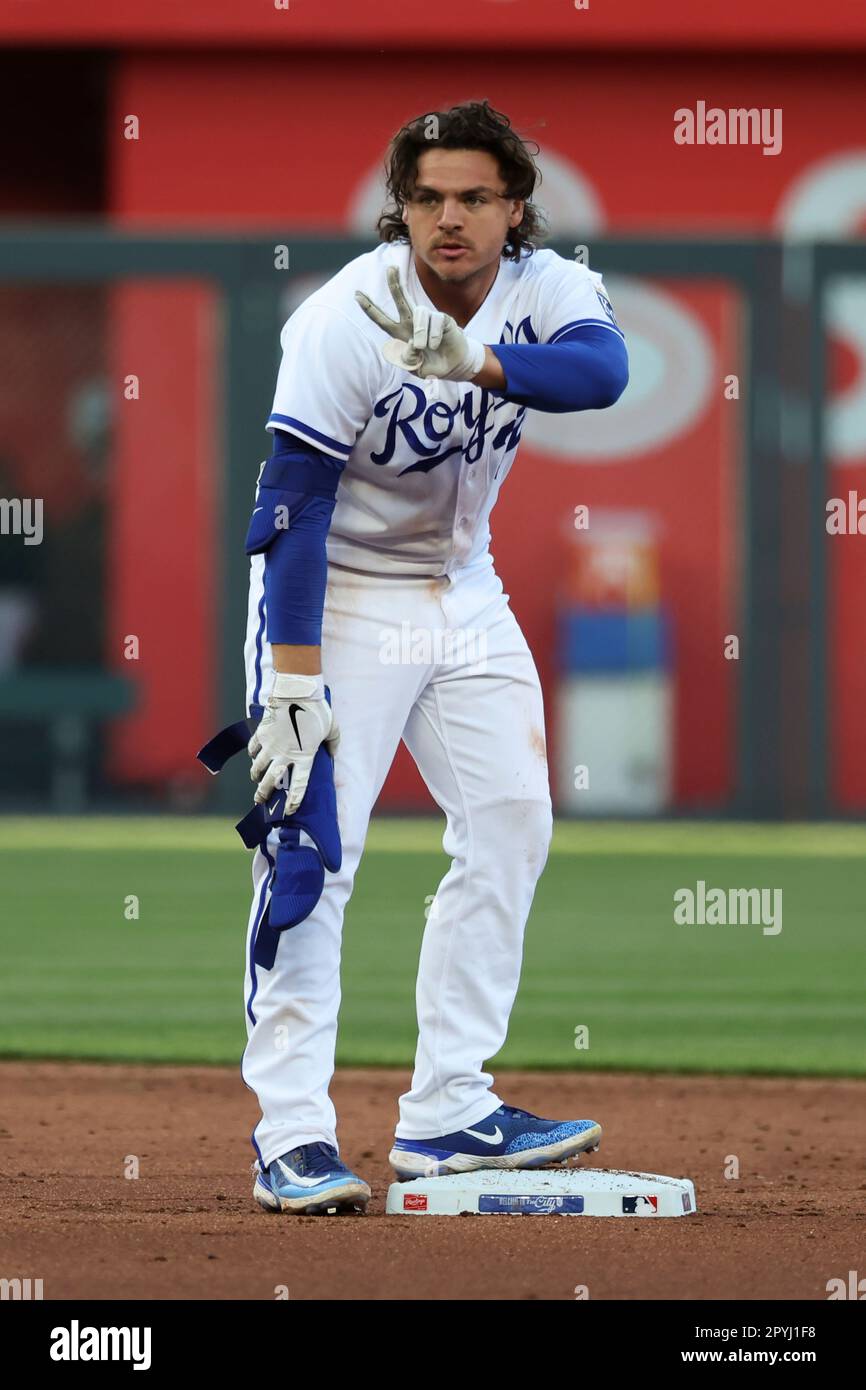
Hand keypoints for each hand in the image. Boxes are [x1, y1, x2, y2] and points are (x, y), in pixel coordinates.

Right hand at [248, 673, 340, 812]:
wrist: (297, 691)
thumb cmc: (317, 710)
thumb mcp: (333, 728)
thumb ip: (334, 743)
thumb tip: (333, 753)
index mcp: (304, 757)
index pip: (298, 786)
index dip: (293, 801)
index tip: (288, 810)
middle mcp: (285, 754)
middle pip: (271, 782)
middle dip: (263, 795)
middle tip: (260, 801)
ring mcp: (271, 745)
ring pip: (258, 768)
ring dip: (256, 776)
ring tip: (256, 779)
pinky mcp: (262, 733)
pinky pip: (253, 748)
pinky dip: (253, 754)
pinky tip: (254, 756)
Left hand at [355, 267, 485, 381]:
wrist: (454, 366)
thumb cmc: (431, 365)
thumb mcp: (416, 367)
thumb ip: (410, 359)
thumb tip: (412, 342)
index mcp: (401, 334)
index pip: (381, 319)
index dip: (369, 308)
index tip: (356, 295)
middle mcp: (412, 323)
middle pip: (401, 299)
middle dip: (394, 283)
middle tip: (390, 268)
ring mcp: (428, 319)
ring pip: (418, 314)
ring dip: (420, 332)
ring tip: (425, 347)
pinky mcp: (442, 319)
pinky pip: (435, 321)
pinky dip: (434, 336)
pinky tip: (437, 344)